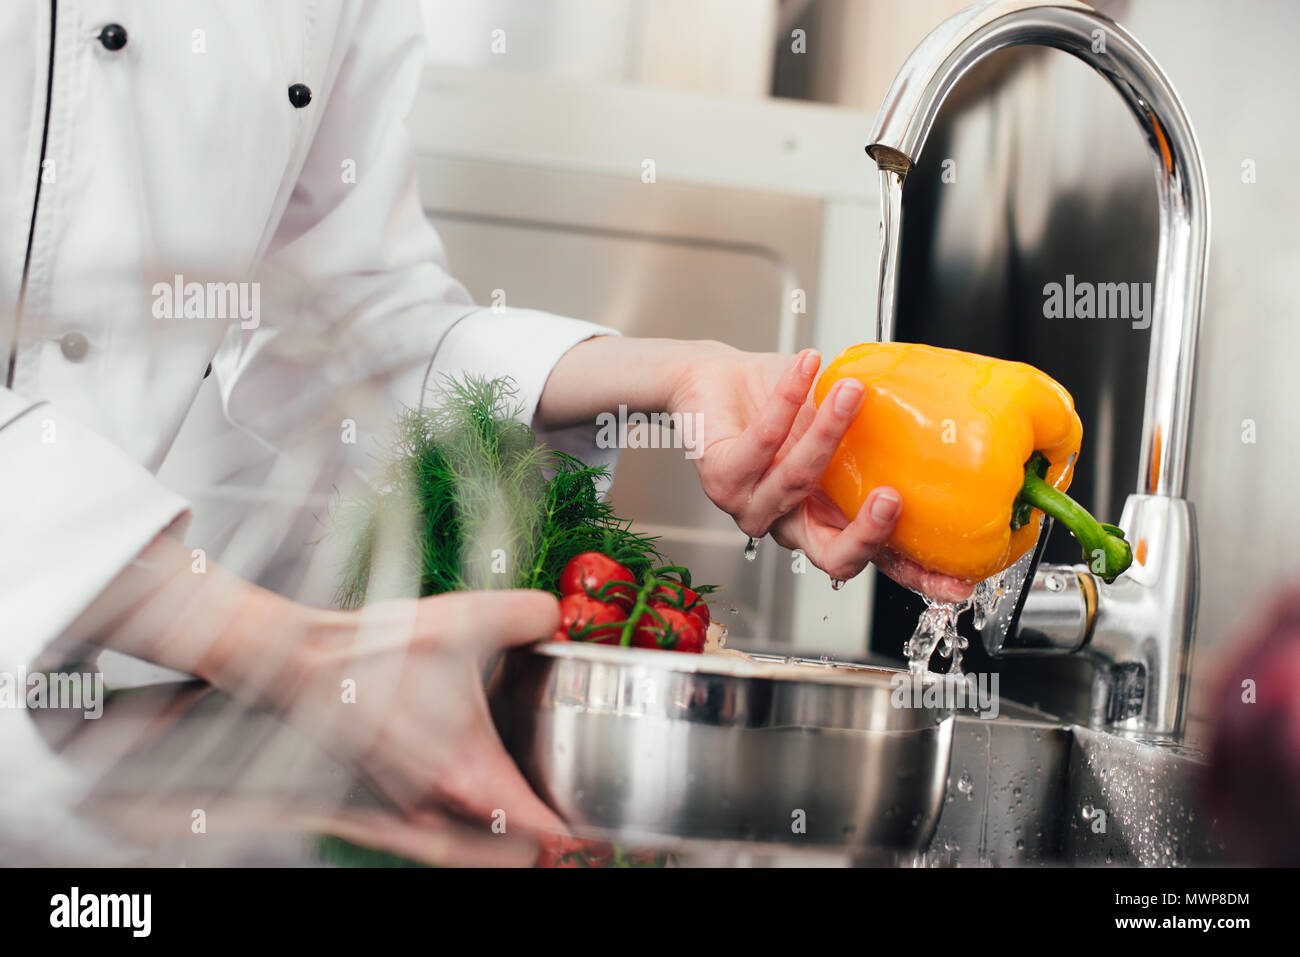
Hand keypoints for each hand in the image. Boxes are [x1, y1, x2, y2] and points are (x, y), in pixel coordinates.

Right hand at [273, 590, 566, 842]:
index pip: (539, 831)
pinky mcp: (380, 800)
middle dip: (537, 843)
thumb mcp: (471, 618)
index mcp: (468, 772)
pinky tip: (465, 790)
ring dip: (497, 840)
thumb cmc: (379, 649)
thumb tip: (557, 619)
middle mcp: (436, 803)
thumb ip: (533, 614)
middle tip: (561, 819)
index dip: (573, 834)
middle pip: (506, 852)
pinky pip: (430, 834)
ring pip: (465, 848)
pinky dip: (457, 830)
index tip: (593, 827)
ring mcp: (404, 808)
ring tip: (522, 813)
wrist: (298, 665)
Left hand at [667, 342, 972, 601]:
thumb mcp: (844, 421)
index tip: (958, 581)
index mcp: (826, 518)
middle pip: (832, 556)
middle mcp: (790, 522)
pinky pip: (760, 442)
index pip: (877, 558)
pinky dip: (787, 398)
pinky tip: (808, 366)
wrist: (715, 380)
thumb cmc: (782, 406)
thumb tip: (953, 410)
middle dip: (865, 535)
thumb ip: (883, 431)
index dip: (917, 576)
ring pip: (796, 483)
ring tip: (854, 390)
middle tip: (894, 497)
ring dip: (828, 433)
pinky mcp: (720, 476)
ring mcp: (751, 505)